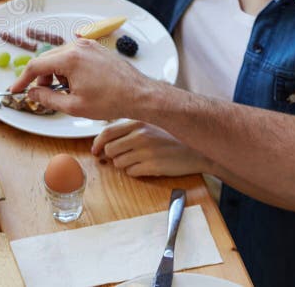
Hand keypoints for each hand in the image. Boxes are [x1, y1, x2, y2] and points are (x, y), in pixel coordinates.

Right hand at [10, 38, 158, 120]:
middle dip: (41, 78)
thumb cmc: (110, 100)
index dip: (22, 79)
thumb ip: (47, 98)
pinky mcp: (96, 48)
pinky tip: (76, 84)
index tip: (15, 90)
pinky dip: (68, 69)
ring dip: (55, 74)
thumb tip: (32, 94)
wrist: (139, 94)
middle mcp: (77, 46)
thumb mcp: (73, 106)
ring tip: (65, 92)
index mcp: (69, 58)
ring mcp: (88, 45)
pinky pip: (73, 56)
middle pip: (47, 60)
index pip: (36, 65)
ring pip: (60, 58)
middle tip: (43, 96)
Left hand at [92, 120, 210, 176]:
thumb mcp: (151, 124)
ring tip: (140, 160)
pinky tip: (147, 166)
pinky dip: (136, 172)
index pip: (107, 133)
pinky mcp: (153, 166)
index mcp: (138, 122)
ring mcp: (146, 151)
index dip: (97, 143)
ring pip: (119, 163)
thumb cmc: (174, 137)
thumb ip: (131, 128)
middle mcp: (140, 135)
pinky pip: (132, 173)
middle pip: (110, 150)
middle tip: (124, 156)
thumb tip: (107, 139)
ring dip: (125, 164)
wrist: (198, 149)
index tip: (95, 150)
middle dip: (113, 156)